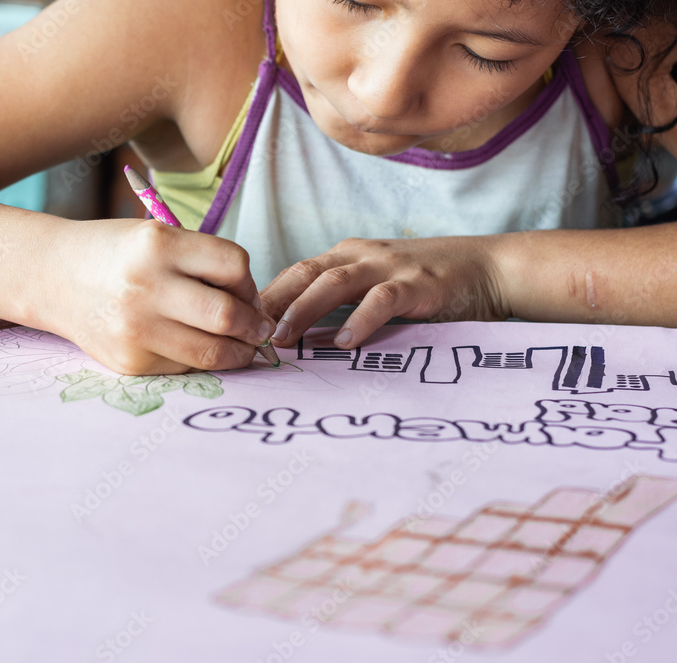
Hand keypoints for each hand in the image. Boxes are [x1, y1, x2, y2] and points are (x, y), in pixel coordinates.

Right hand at [43, 219, 276, 374]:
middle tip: (259, 328)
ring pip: (211, 352)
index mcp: (158, 244)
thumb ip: (204, 264)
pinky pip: (184, 368)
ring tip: (241, 347)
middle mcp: (145, 286)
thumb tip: (257, 311)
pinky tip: (196, 348)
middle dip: (254, 326)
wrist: (53, 276)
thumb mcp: (157, 237)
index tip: (247, 291)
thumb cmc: (117, 255)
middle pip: (228, 315)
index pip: (234, 265)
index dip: (249, 282)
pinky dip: (199, 361)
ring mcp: (135, 328)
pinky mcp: (129, 361)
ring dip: (238, 352)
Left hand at [261, 236, 508, 348]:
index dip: (264, 298)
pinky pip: (382, 299)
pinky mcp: (417, 283)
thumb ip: (339, 308)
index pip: (293, 274)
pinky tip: (345, 342)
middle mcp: (360, 256)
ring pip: (332, 283)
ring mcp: (388, 266)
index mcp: (345, 257)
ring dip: (302, 311)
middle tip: (244, 333)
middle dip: (271, 303)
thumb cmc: (426, 286)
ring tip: (281, 339)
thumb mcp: (374, 290)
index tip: (236, 326)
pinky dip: (361, 319)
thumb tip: (297, 339)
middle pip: (302, 274)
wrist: (489, 269)